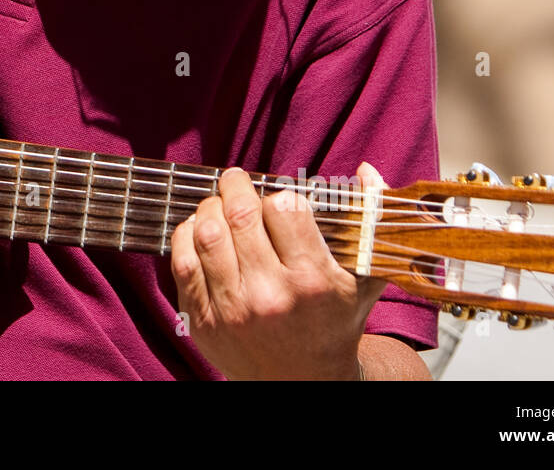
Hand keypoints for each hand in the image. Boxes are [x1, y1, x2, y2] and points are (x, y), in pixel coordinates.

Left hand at [170, 162, 388, 378]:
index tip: (279, 201)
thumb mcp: (365, 278)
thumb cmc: (336, 323)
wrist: (304, 384)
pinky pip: (182, 261)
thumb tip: (368, 169)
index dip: (280, 195)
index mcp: (312, 281)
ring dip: (209, 208)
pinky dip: (186, 235)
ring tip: (219, 206)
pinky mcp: (203, 321)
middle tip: (237, 182)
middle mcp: (270, 296)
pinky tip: (200, 231)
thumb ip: (370, 221)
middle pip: (240, 214)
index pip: (284, 208)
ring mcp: (232, 310)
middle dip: (235, 186)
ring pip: (206, 232)